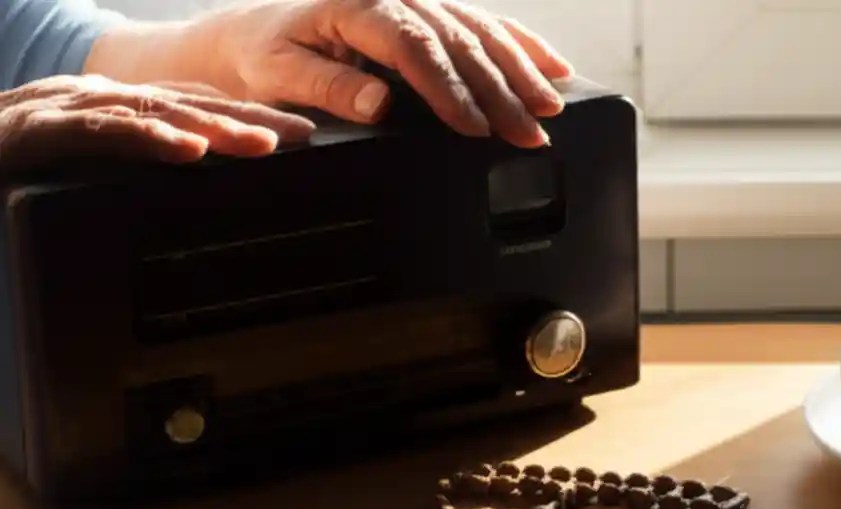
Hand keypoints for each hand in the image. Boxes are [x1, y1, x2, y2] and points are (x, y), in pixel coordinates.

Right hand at [0, 75, 315, 175]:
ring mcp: (70, 108)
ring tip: (264, 144)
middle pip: (188, 103)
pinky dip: (151, 139)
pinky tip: (189, 149)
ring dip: (216, 127)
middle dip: (249, 117)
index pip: (193, 105)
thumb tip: (190, 172)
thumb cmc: (10, 161)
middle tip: (303, 134)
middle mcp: (99, 98)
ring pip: (156, 112)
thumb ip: (131, 162)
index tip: (303, 134)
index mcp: (114, 107)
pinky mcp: (41, 130)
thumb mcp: (81, 162)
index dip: (249, 116)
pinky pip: (105, 132)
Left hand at [216, 0, 573, 147]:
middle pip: (458, 38)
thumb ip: (329, 86)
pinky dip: (520, 45)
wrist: (255, 35)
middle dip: (500, 88)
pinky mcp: (430, 11)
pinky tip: (553, 66)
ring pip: (479, 29)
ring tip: (550, 108)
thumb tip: (380, 102)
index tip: (474, 128)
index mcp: (355, 4)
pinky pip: (483, 22)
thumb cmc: (265, 59)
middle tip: (529, 131)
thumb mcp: (280, 75)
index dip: (449, 88)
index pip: (414, 45)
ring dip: (521, 70)